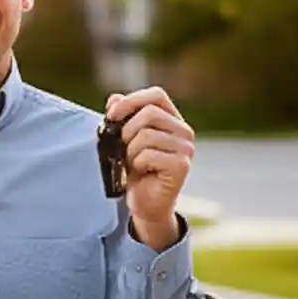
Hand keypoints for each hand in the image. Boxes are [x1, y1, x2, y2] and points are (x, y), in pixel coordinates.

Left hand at [106, 86, 194, 251]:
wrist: (146, 203)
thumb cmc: (137, 170)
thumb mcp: (125, 140)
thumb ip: (121, 117)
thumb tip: (114, 99)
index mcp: (173, 120)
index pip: (157, 95)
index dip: (132, 100)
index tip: (111, 115)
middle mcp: (184, 131)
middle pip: (150, 113)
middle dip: (127, 131)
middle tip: (124, 149)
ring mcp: (186, 148)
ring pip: (146, 135)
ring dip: (131, 151)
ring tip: (134, 163)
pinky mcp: (181, 165)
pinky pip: (149, 154)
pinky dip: (137, 163)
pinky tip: (143, 172)